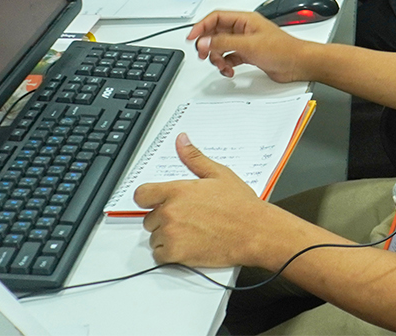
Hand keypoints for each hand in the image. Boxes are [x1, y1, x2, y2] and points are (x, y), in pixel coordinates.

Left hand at [137, 133, 271, 267]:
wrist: (253, 232)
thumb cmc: (240, 205)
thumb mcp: (219, 174)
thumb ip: (194, 158)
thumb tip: (181, 141)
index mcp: (177, 191)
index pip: (141, 194)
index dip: (148, 198)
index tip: (157, 202)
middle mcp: (170, 212)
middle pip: (149, 218)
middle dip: (164, 219)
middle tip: (188, 218)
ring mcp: (171, 234)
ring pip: (155, 237)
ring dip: (167, 237)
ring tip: (192, 232)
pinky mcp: (175, 254)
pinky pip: (159, 254)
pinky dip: (170, 253)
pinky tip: (189, 245)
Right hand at [187, 10, 314, 81]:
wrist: (298, 64)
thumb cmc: (283, 49)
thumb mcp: (249, 45)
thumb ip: (224, 42)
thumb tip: (203, 41)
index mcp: (245, 20)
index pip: (216, 17)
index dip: (201, 26)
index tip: (192, 38)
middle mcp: (244, 30)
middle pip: (216, 33)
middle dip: (208, 44)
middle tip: (203, 55)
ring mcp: (246, 42)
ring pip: (221, 47)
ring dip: (217, 57)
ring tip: (222, 65)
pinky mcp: (249, 55)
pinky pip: (229, 57)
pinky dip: (226, 64)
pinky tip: (230, 70)